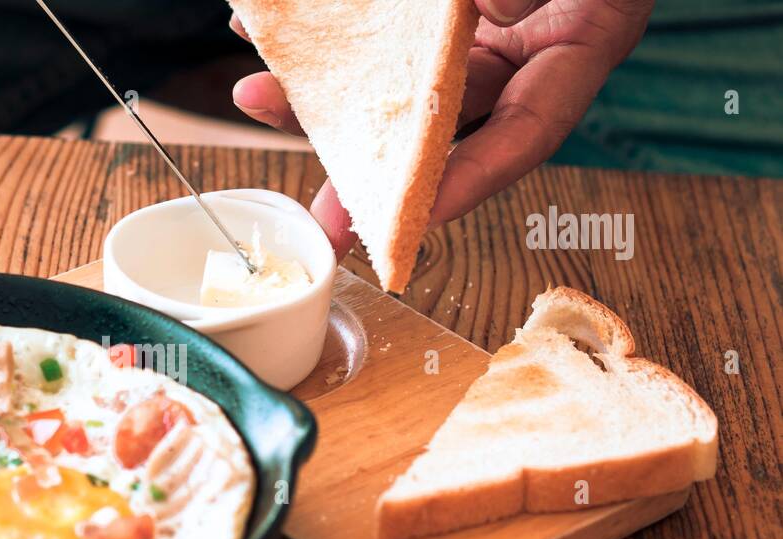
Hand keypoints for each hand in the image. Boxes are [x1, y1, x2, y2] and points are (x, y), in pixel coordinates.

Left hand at [230, 0, 654, 257]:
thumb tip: (489, 6)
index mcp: (577, 46)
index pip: (525, 134)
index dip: (472, 180)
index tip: (419, 214)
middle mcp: (519, 50)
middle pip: (442, 125)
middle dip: (372, 171)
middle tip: (324, 222)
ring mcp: (471, 30)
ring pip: (396, 81)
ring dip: (325, 97)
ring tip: (257, 98)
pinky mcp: (430, 12)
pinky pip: (377, 33)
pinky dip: (326, 39)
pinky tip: (258, 25)